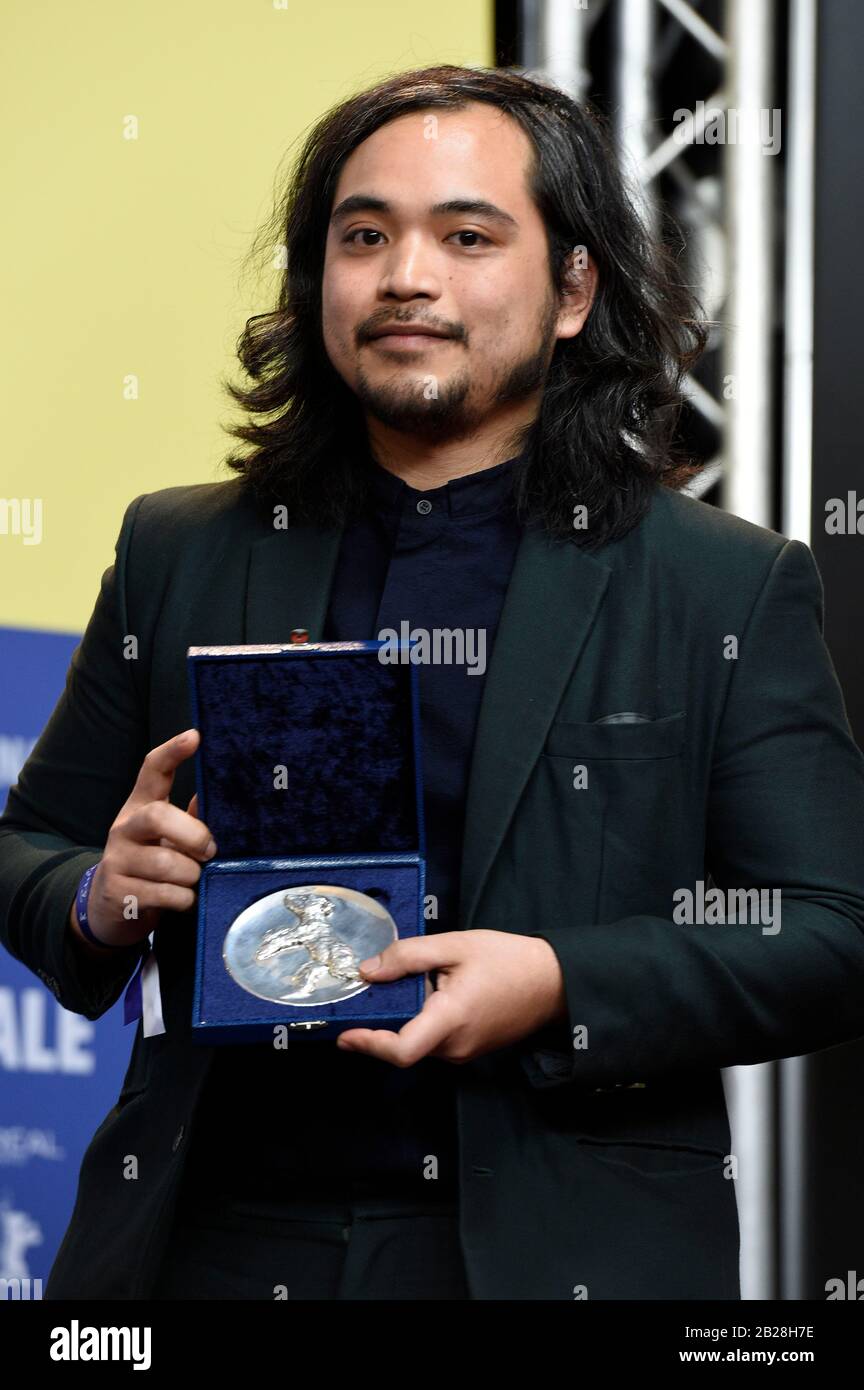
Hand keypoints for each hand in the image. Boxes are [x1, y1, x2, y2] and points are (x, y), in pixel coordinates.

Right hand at [70, 728, 216, 949]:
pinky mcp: (117, 892)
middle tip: (210, 850)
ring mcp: (117, 859)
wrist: (110, 908)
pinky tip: (184, 899)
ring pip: (164, 863)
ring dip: (191, 875)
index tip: (195, 736)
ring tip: (194, 880)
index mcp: (141, 807)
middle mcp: (125, 828)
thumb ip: (190, 818)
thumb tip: (215, 798)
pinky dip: (183, 900)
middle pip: (157, 815)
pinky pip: (163, 895)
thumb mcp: (167, 838)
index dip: (172, 751)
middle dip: (193, 834)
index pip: (151, 770)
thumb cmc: (150, 864)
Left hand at [335, 929, 567, 1065]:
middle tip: (366, 994)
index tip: (344, 1034)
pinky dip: (422, 1021)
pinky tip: (431, 992)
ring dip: (405, 1019)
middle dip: (381, 1024)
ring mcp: (464, 1052)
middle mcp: (455, 1046)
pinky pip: (436, 1040)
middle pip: (404, 1045)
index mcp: (450, 1019)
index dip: (368, 1044)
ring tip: (407, 983)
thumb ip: (409, 956)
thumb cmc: (508, 960)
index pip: (401, 1050)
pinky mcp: (471, 1049)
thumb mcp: (456, 945)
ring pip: (419, 1042)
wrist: (554, 982)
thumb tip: (368, 971)